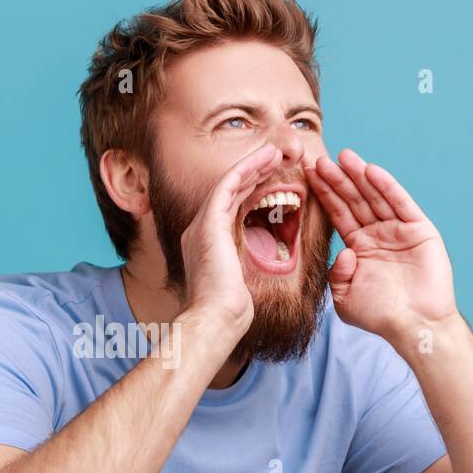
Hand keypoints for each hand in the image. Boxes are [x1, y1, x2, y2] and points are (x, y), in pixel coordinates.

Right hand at [179, 142, 281, 335]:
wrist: (216, 318)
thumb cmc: (230, 311)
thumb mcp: (238, 283)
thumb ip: (243, 267)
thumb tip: (259, 265)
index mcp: (204, 244)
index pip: (228, 207)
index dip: (249, 189)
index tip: (269, 179)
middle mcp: (198, 230)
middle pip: (228, 191)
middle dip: (251, 173)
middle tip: (273, 159)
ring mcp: (201, 224)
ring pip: (229, 183)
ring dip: (252, 165)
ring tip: (273, 154)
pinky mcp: (209, 222)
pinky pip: (229, 185)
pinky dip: (247, 169)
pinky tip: (265, 159)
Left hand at [307, 148, 457, 343]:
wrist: (414, 325)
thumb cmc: (380, 315)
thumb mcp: (344, 297)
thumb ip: (335, 274)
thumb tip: (344, 252)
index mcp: (359, 247)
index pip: (339, 214)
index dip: (325, 194)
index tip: (308, 175)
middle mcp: (378, 234)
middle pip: (354, 200)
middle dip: (338, 180)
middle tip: (320, 159)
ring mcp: (399, 230)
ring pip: (375, 197)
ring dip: (359, 176)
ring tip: (343, 157)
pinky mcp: (419, 230)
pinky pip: (400, 203)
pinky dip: (386, 186)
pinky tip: (371, 171)